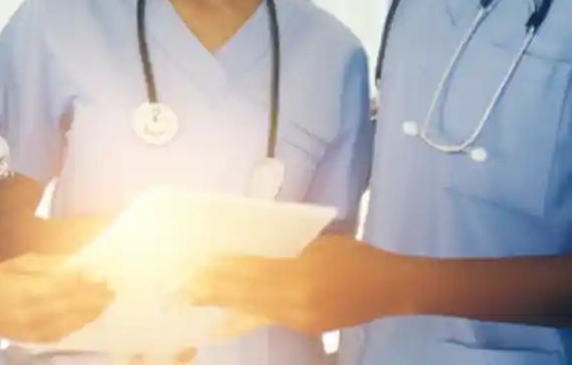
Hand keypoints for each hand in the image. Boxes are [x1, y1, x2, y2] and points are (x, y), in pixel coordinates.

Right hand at [0, 253, 113, 343]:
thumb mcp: (20, 263)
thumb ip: (49, 264)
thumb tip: (77, 264)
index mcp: (31, 289)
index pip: (68, 286)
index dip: (88, 282)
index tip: (104, 275)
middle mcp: (37, 311)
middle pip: (75, 305)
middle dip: (96, 298)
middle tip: (112, 289)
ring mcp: (37, 329)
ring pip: (73, 322)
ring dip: (92, 312)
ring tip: (105, 302)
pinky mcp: (36, 339)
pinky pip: (64, 333)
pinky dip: (78, 323)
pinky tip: (87, 316)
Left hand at [182, 235, 397, 334]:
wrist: (390, 287)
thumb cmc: (355, 256)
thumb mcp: (317, 244)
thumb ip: (285, 252)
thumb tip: (252, 255)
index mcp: (300, 276)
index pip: (252, 271)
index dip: (223, 268)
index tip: (196, 264)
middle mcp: (295, 302)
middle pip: (246, 295)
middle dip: (213, 290)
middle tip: (182, 286)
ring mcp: (299, 319)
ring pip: (254, 310)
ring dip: (225, 304)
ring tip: (196, 299)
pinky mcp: (304, 327)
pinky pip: (268, 318)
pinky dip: (246, 314)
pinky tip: (227, 317)